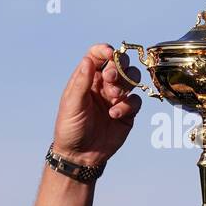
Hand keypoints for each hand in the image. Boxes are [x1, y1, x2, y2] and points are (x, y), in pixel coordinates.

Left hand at [51, 44, 142, 168]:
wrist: (80, 155)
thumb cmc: (70, 127)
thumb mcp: (72, 103)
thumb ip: (82, 81)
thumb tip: (89, 59)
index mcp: (87, 78)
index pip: (98, 56)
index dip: (105, 50)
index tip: (110, 53)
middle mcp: (103, 85)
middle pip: (120, 64)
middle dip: (119, 68)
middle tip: (111, 79)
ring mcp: (117, 98)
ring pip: (132, 79)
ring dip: (126, 85)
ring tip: (113, 97)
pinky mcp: (127, 113)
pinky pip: (136, 101)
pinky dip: (128, 105)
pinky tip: (114, 115)